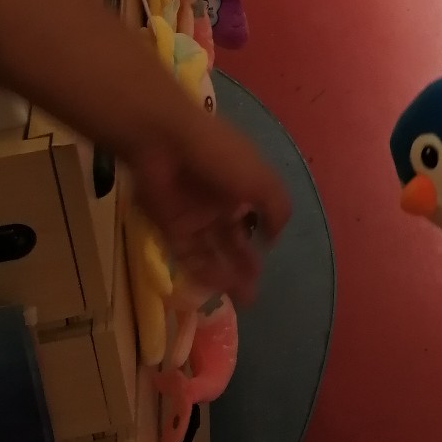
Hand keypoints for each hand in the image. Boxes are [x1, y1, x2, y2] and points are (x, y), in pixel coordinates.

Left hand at [120, 110, 289, 301]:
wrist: (165, 141)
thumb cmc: (219, 156)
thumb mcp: (261, 180)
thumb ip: (277, 208)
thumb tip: (275, 238)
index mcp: (242, 186)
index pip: (254, 218)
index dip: (261, 239)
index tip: (268, 261)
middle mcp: (218, 203)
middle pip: (233, 241)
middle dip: (244, 266)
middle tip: (253, 295)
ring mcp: (193, 216)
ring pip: (212, 252)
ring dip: (226, 275)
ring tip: (242, 299)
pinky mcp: (169, 225)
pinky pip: (188, 254)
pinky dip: (202, 271)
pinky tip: (216, 288)